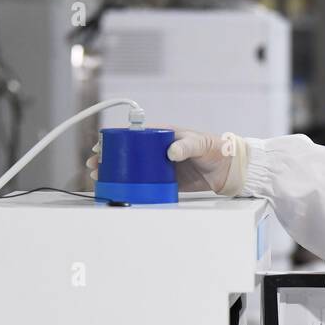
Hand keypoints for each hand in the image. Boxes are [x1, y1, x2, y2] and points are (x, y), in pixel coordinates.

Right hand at [85, 127, 246, 193]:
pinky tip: (120, 189)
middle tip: (95, 165)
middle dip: (110, 157)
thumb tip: (170, 151)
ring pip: (134, 169)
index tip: (102, 145)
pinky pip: (147, 183)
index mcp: (164, 135)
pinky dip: (133, 186)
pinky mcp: (168, 181)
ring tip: (99, 178)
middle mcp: (160, 150)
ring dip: (117, 173)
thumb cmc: (216, 149)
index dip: (117, 140)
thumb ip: (186, 146)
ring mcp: (162, 166)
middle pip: (129, 153)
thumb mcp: (201, 144)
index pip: (135, 135)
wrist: (230, 170)